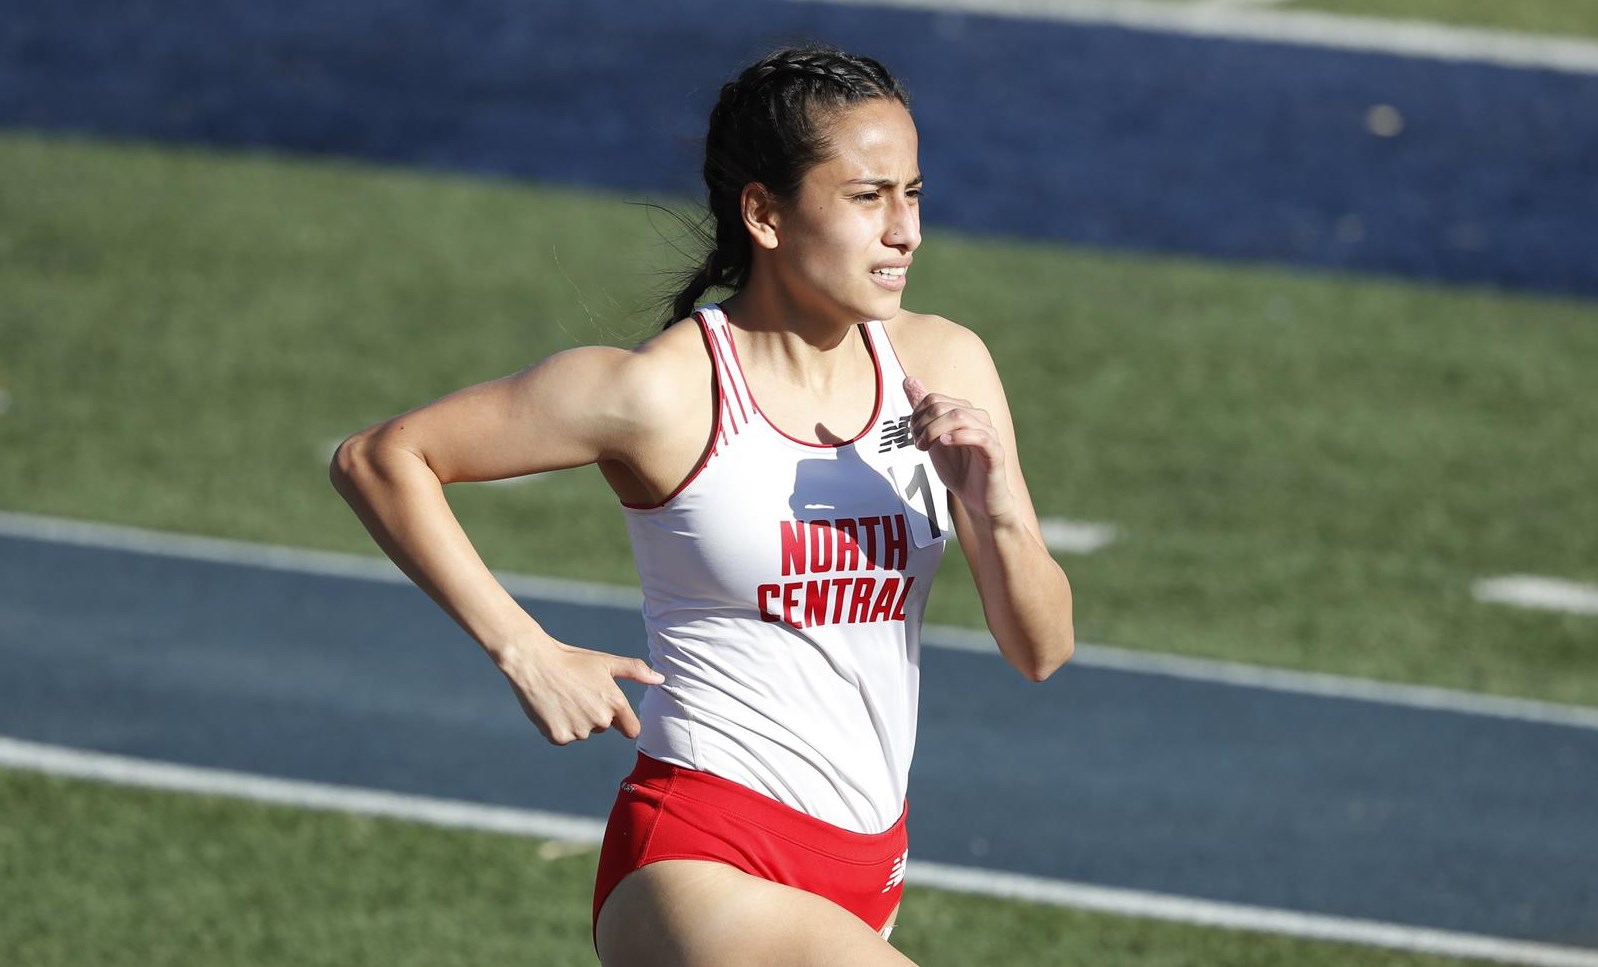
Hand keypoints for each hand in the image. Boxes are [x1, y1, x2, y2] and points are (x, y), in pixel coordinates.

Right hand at [493, 637, 663, 744]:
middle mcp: (600, 720)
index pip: (631, 729)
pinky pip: (563, 737)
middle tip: (577, 693)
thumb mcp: (606, 662)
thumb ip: (636, 671)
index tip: (613, 714)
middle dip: (594, 714)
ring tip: (562, 697)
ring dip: (575, 720)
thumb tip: (660, 679)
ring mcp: (578, 730)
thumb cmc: (572, 660)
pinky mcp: (558, 737)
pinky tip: (551, 707)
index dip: (623, 722)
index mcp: (615, 703)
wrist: (533, 663)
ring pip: (582, 732)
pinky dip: (557, 726)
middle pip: (603, 727)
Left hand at [904, 376, 1013, 522]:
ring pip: (960, 417)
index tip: (912, 436)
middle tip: (917, 444)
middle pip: (944, 406)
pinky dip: (959, 437)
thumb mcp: (933, 438)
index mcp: (964, 413)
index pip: (934, 399)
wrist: (977, 500)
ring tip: (925, 447)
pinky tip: (944, 443)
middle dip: (923, 425)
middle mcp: (978, 418)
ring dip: (934, 431)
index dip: (917, 416)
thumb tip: (908, 380)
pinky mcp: (996, 453)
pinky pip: (981, 437)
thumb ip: (922, 410)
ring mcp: (989, 434)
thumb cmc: (958, 469)